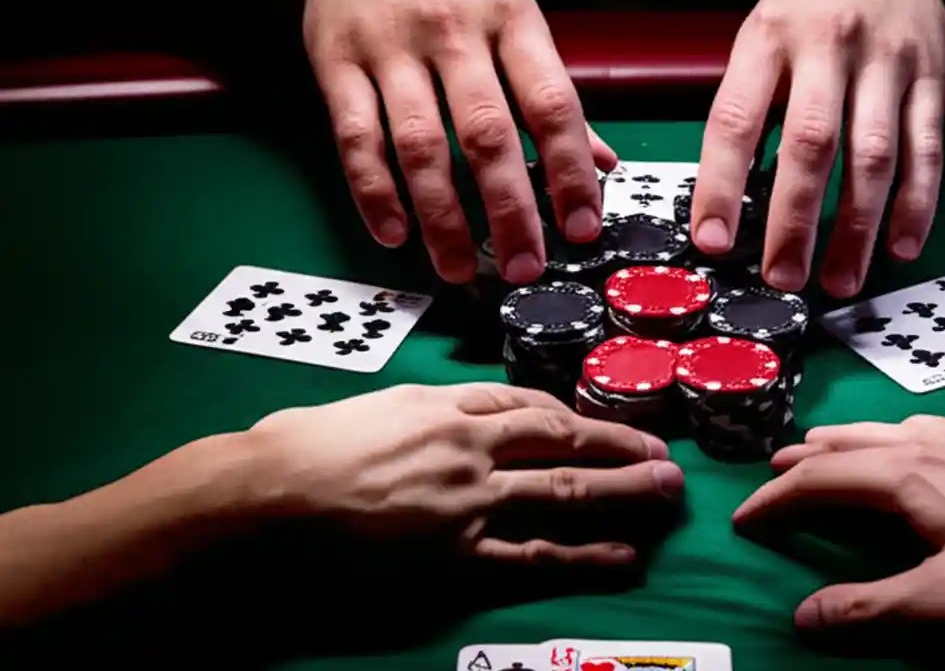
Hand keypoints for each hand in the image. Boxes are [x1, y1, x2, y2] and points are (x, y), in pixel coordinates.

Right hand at [247, 383, 681, 564]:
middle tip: (664, 452)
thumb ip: (417, 408)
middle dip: (618, 444)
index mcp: (442, 403)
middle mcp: (467, 445)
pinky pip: (534, 557)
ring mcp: (468, 500)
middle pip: (561, 439)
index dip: (572, 414)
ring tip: (666, 491)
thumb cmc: (296, 448)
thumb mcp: (366, 405)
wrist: (262, 500)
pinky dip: (583, 557)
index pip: (523, 403)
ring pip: (563, 490)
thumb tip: (437, 414)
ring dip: (623, 490)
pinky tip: (623, 558)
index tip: (599, 421)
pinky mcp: (457, 555)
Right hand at [302, 0, 616, 284]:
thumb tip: (601, 162)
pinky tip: (395, 233)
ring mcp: (391, 48)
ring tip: (458, 268)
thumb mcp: (513, 17)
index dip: (569, 171)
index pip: (551, 104)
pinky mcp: (336, 62)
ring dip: (441, 217)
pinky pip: (355, 138)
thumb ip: (549, 93)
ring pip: (420, 145)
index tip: (582, 227)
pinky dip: (373, 192)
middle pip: (486, 134)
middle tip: (523, 267)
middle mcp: (453, 33)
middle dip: (509, 211)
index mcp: (510, 20)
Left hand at [693, 0, 944, 296]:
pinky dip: (916, 205)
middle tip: (782, 277)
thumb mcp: (762, 38)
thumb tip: (725, 201)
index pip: (737, 119)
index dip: (720, 185)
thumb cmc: (811, 10)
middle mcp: (829, 48)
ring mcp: (887, 65)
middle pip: (812, 143)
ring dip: (857, 228)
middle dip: (796, 219)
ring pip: (874, 156)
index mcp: (770, 39)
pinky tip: (900, 246)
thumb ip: (749, 108)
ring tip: (839, 280)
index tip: (713, 241)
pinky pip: (927, 151)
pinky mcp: (932, 82)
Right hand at [733, 415, 944, 629]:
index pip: (819, 480)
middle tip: (775, 471)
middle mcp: (931, 445)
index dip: (775, 499)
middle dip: (806, 458)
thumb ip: (872, 609)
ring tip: (832, 449)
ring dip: (850, 441)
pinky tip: (921, 447)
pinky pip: (932, 429)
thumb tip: (801, 616)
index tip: (743, 517)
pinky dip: (899, 437)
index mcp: (906, 476)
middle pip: (850, 441)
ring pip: (891, 428)